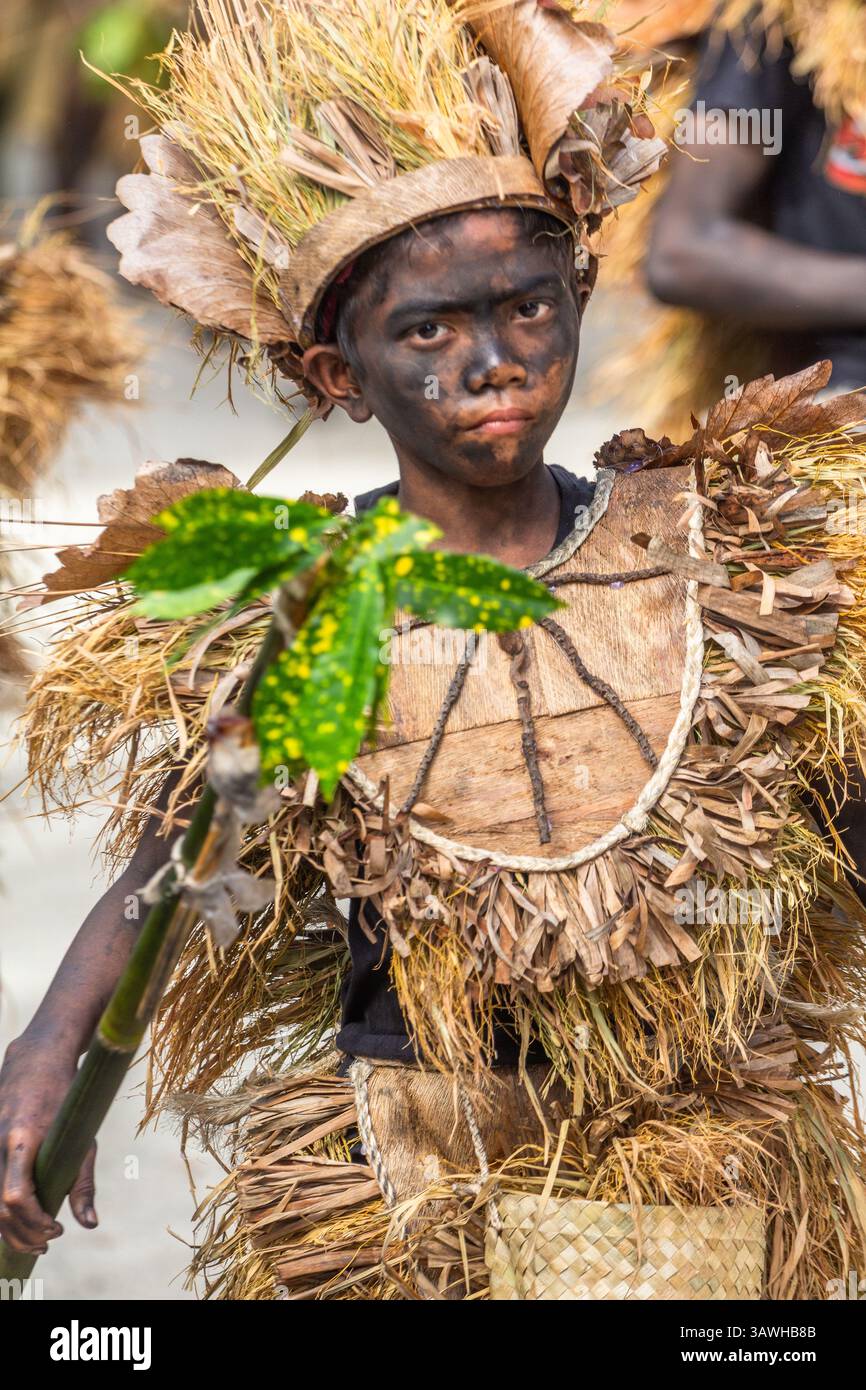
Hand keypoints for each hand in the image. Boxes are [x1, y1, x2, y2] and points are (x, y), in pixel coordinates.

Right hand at [0, 1036, 96, 1253]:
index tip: (58, 1230)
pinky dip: (2, 1211)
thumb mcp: (82, 1137)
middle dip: (22, 1235)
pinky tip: (21, 1221)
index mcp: (21, 1140)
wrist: (36, 1060)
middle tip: (47, 1245)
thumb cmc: (66, 1098)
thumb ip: (83, 1182)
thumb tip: (89, 1224)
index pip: (15, 1197)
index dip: (34, 1222)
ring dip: (9, 1229)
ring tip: (36, 1241)